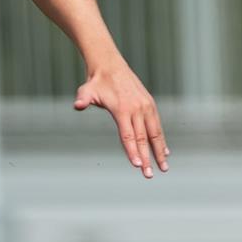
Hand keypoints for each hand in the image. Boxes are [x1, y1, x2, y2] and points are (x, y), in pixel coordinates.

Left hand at [75, 62, 169, 177]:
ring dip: (159, 151)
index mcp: (123, 109)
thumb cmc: (96, 83)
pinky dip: (161, 139)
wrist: (110, 66)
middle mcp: (137, 109)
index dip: (132, 151)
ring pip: (155, 133)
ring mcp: (146, 106)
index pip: (129, 136)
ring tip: (164, 167)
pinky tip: (164, 152)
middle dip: (147, 158)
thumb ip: (82, 100)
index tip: (138, 166)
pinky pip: (157, 125)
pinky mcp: (150, 104)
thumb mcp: (86, 91)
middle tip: (149, 175)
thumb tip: (77, 105)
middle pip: (143, 138)